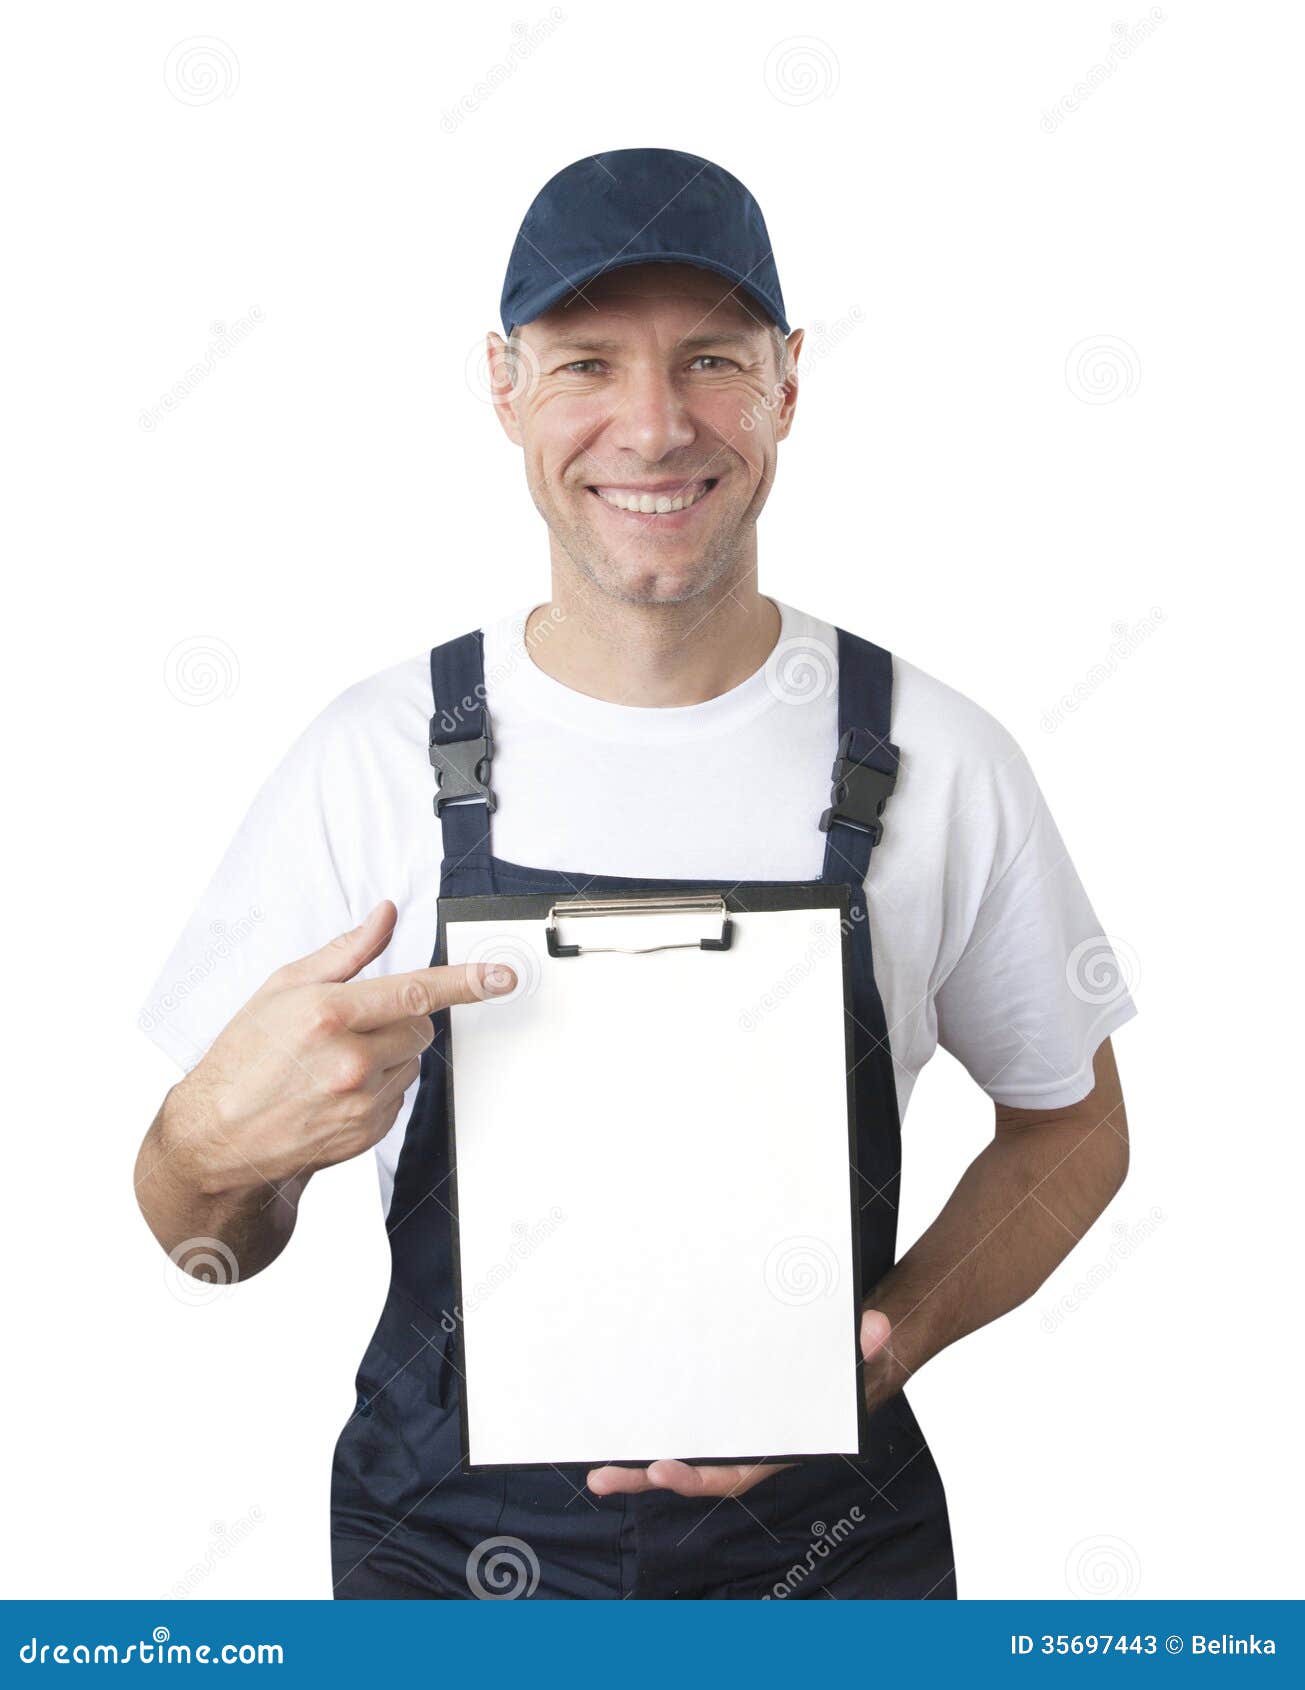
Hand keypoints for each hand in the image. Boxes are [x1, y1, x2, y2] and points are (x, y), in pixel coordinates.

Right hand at [162, 901, 513, 1195]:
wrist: (218, 1135)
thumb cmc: (245, 1056)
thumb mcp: (284, 987)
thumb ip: (346, 951)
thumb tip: (384, 917)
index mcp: (329, 1014)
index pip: (416, 991)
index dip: (467, 981)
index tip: (501, 977)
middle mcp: (349, 1060)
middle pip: (421, 1027)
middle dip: (401, 1019)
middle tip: (355, 1025)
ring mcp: (360, 1102)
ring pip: (412, 1062)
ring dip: (388, 1055)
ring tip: (334, 1062)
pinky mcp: (367, 1132)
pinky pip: (398, 1096)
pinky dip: (379, 1088)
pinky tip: (337, 1090)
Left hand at [586, 1309, 896, 1496]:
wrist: (845, 1356)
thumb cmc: (848, 1366)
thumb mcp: (860, 1357)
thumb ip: (863, 1347)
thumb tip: (874, 1326)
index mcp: (774, 1448)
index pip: (732, 1474)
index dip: (698, 1478)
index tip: (665, 1471)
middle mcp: (746, 1447)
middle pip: (692, 1473)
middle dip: (648, 1478)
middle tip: (608, 1476)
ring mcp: (727, 1431)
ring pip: (679, 1456)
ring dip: (637, 1465)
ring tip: (597, 1473)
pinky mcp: (713, 1407)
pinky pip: (678, 1424)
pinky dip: (648, 1428)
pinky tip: (614, 1423)